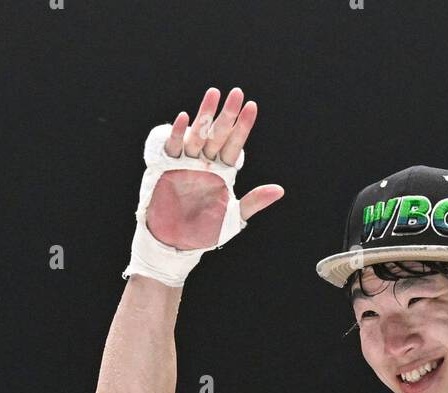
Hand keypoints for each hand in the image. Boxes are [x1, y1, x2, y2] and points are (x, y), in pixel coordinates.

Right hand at [146, 86, 282, 249]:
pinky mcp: (168, 167)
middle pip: (218, 133)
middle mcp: (206, 162)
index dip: (243, 126)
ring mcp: (187, 162)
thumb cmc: (205, 231)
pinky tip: (185, 117)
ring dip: (205, 114)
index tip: (252, 106)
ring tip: (213, 94)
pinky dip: (178, 133)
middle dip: (228, 114)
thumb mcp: (233, 216)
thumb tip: (279, 190)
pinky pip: (173, 147)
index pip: (235, 144)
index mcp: (223, 170)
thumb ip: (255, 201)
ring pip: (197, 134)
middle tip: (236, 93)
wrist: (176, 242)